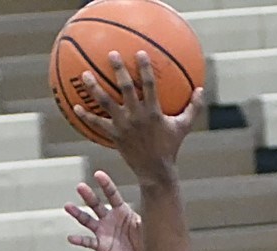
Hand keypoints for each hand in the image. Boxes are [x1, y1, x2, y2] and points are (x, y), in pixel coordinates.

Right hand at [66, 171, 144, 250]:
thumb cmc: (149, 241)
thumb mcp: (148, 225)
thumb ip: (145, 215)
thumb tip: (148, 205)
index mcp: (122, 211)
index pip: (112, 195)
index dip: (105, 184)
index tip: (98, 174)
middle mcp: (110, 219)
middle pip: (96, 204)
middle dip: (88, 195)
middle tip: (80, 186)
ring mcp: (104, 232)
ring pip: (87, 220)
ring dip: (77, 213)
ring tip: (68, 206)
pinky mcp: (101, 246)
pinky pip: (88, 242)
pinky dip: (79, 240)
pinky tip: (71, 238)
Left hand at [74, 51, 204, 182]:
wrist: (155, 171)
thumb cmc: (170, 147)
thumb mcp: (183, 127)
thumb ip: (193, 107)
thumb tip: (202, 89)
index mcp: (153, 112)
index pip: (149, 85)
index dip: (144, 68)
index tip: (139, 52)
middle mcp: (137, 116)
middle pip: (125, 89)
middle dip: (118, 70)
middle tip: (111, 54)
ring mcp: (123, 126)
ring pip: (106, 104)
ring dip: (94, 89)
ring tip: (85, 75)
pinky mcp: (114, 136)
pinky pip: (97, 124)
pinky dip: (85, 115)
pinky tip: (74, 106)